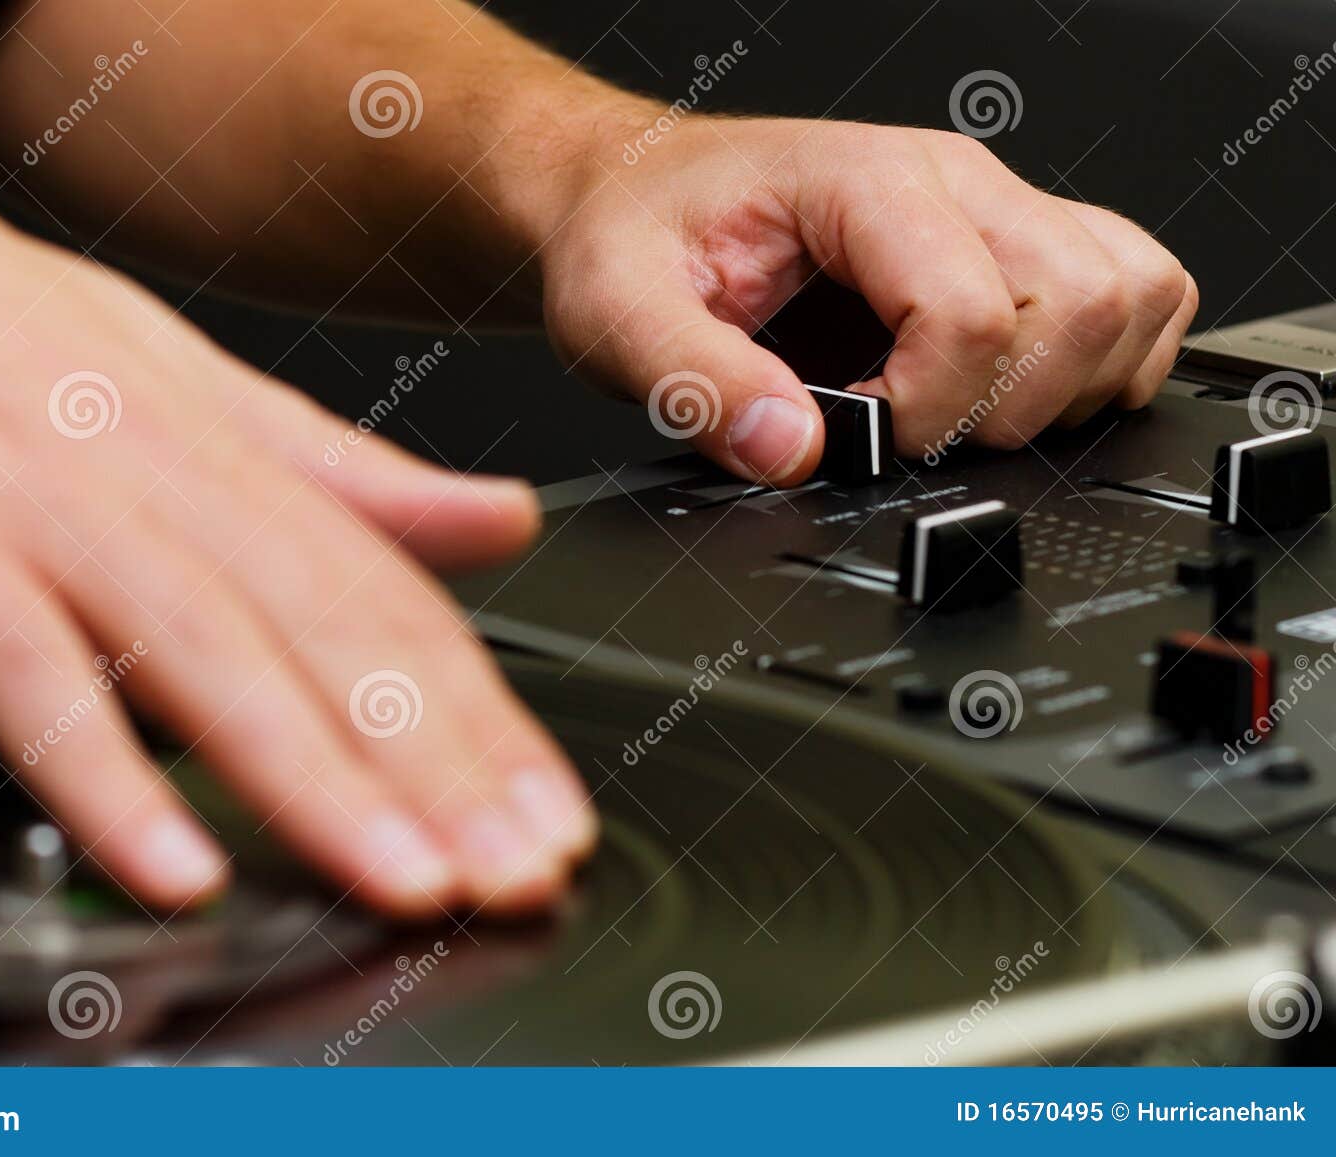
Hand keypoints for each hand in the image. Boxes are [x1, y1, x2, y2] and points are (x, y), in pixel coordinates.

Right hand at [0, 104, 594, 915]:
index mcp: (233, 452)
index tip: (551, 813)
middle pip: (331, 636)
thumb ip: (342, 472)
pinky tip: (170, 869)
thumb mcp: (184, 380)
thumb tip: (498, 520)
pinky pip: (28, 676)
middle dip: (442, 770)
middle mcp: (164, 481)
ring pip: (210, 659)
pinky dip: (101, 777)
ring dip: (318, 785)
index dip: (485, 716)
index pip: (391, 599)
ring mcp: (48, 512)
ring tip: (406, 882)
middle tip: (521, 872)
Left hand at [541, 114, 1198, 479]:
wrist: (638, 195)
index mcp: (863, 182)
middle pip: (1079, 304)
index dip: (925, 411)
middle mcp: (954, 183)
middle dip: (1004, 411)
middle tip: (910, 435)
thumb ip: (697, 381)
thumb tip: (792, 451)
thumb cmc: (638, 233)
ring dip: (1067, 387)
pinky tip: (1011, 392)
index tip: (860, 436)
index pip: (971, 312)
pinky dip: (1101, 363)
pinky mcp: (1013, 245)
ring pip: (1129, 293)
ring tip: (962, 415)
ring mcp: (995, 209)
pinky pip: (1132, 291)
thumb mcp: (620, 310)